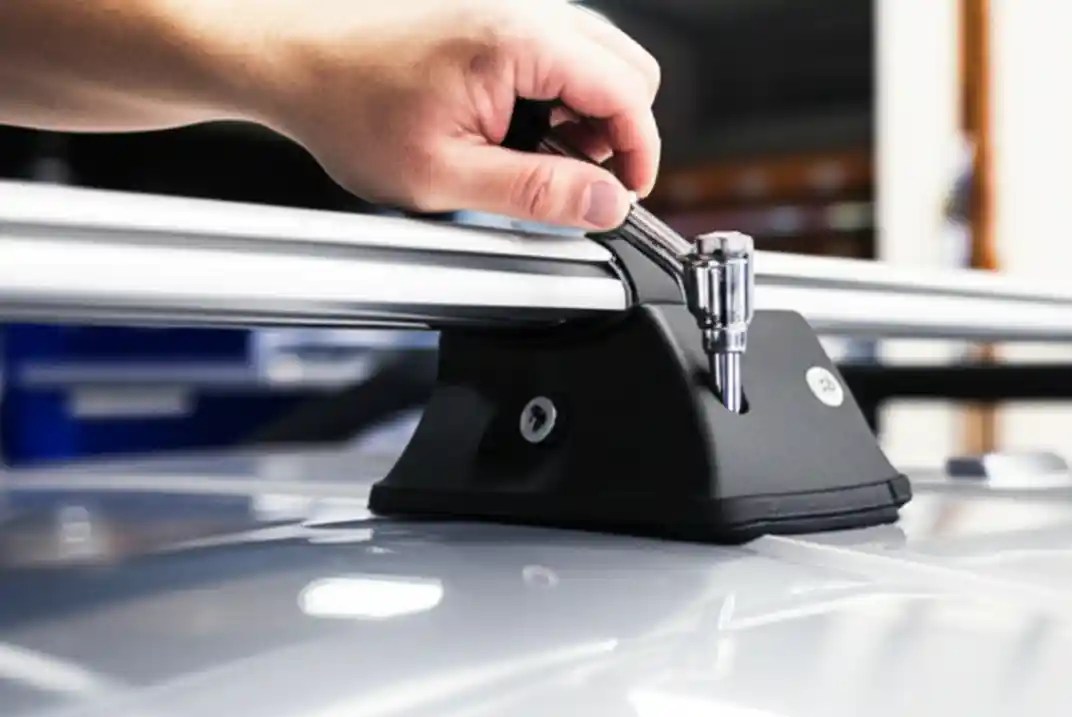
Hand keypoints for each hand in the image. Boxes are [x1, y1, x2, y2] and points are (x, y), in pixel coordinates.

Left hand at [250, 0, 660, 228]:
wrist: (293, 62)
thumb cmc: (350, 108)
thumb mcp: (448, 176)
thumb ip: (538, 193)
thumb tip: (606, 204)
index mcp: (519, 41)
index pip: (627, 94)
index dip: (640, 155)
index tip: (624, 198)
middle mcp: (525, 10)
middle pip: (628, 70)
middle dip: (618, 134)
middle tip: (578, 182)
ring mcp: (513, 8)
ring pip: (599, 61)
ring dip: (588, 117)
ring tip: (537, 160)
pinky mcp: (497, 16)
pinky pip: (563, 53)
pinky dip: (560, 97)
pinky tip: (518, 132)